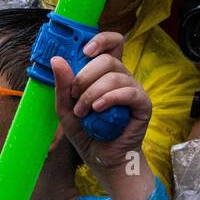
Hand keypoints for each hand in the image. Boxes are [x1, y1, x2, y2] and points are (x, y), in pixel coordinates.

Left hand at [49, 36, 151, 186]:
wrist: (102, 159)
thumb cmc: (87, 133)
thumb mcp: (66, 108)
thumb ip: (62, 85)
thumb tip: (57, 59)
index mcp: (106, 74)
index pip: (112, 44)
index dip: (101, 40)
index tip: (84, 51)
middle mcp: (122, 78)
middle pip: (108, 59)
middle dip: (85, 76)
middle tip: (75, 96)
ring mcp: (134, 90)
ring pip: (116, 76)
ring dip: (92, 93)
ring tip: (83, 112)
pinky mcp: (142, 105)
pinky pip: (129, 92)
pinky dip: (110, 98)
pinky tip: (98, 109)